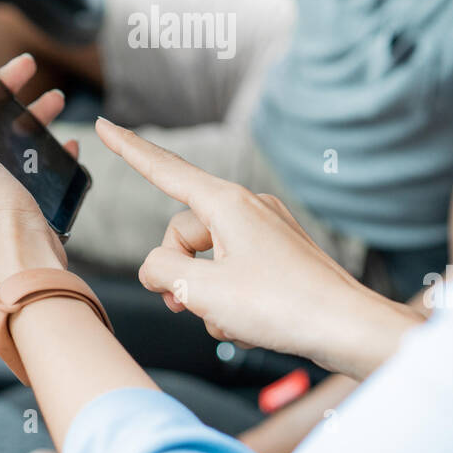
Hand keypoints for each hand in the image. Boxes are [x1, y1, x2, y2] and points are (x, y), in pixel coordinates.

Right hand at [95, 119, 420, 378]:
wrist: (347, 328)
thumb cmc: (281, 306)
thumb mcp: (202, 291)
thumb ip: (161, 270)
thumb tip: (156, 268)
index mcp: (226, 203)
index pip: (164, 169)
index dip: (129, 149)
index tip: (105, 124)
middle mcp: (247, 207)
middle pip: (182, 233)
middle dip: (177, 273)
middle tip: (186, 307)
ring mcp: (266, 230)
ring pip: (208, 259)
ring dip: (207, 295)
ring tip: (230, 321)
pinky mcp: (279, 254)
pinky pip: (234, 271)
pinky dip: (231, 300)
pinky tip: (248, 325)